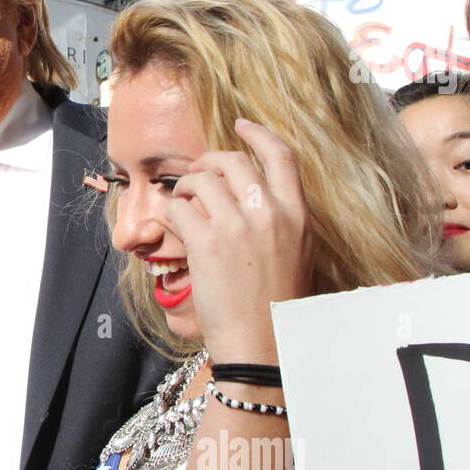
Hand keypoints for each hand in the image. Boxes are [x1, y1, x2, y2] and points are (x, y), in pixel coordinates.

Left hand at [166, 119, 312, 363]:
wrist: (263, 344)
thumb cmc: (278, 308)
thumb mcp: (298, 255)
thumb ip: (282, 220)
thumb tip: (252, 197)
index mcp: (298, 215)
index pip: (281, 156)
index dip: (258, 134)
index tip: (241, 125)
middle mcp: (270, 213)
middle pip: (234, 160)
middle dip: (209, 160)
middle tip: (197, 173)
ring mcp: (237, 226)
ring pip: (201, 180)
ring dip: (185, 186)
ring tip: (182, 202)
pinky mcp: (206, 243)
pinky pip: (179, 208)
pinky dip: (171, 212)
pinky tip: (172, 225)